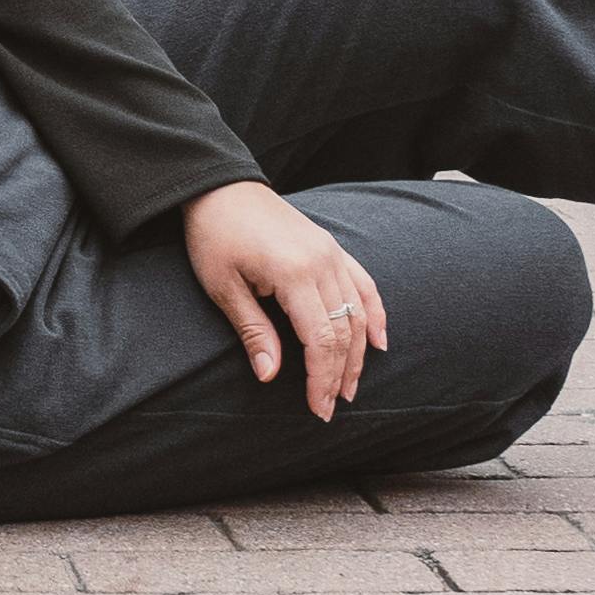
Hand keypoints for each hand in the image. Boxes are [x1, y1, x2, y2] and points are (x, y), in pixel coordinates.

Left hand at [183, 182, 388, 423]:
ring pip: (358, 312)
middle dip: (338, 374)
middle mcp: (322, 262)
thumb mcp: (223, 286)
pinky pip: (363, 284)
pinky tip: (379, 341)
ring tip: (350, 387)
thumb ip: (252, 331)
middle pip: (343, 330)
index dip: (320, 377)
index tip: (317, 407)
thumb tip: (270, 376)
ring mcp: (331, 252)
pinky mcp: (331, 246)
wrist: (220, 186)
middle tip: (330, 407)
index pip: (320, 339)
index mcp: (294, 273)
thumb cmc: (214, 235)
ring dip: (358, 353)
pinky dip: (374, 313)